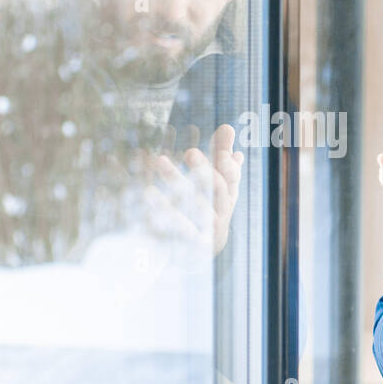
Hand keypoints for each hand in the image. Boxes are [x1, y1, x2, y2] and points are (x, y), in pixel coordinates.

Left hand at [145, 124, 243, 256]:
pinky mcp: (191, 246)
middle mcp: (222, 215)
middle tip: (190, 152)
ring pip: (197, 206)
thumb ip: (221, 155)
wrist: (199, 257)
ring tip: (159, 160)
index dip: (228, 164)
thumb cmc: (208, 211)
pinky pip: (180, 228)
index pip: (232, 178)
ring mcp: (208, 233)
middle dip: (205, 170)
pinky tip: (149, 192)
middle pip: (218, 191)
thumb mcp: (216, 185)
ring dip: (177, 181)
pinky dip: (165, 210)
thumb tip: (228, 126)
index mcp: (228, 198)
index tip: (222, 150)